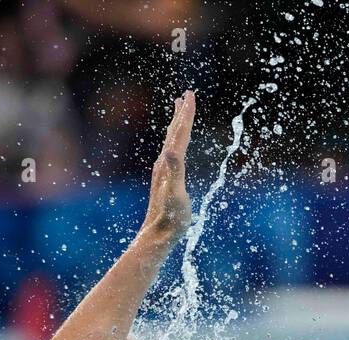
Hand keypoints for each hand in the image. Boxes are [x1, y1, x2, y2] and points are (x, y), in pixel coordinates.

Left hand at [140, 90, 195, 243]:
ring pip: (171, 141)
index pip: (180, 133)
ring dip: (176, 125)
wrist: (158, 234)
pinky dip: (175, 142)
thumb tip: (170, 149)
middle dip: (181, 114)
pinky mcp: (165, 180)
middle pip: (174, 133)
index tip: (190, 95)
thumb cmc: (171, 218)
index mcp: (170, 163)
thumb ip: (175, 171)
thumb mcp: (176, 194)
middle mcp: (164, 164)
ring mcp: (163, 171)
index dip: (186, 113)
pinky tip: (173, 146)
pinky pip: (171, 153)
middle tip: (186, 96)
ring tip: (179, 113)